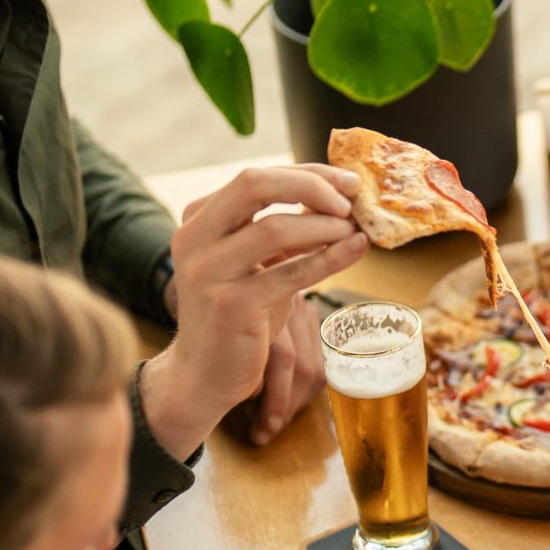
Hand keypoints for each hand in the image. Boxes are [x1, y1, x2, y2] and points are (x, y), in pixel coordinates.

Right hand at [144, 165, 366, 455]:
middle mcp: (194, 238)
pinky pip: (290, 274)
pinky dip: (328, 259)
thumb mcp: (255, 264)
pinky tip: (355, 251)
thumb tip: (339, 201)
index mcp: (198, 220)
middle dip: (311, 186)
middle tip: (351, 200)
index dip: (306, 174)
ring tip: (355, 231)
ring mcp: (208, 271)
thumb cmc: (239, 316)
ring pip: (275, 227)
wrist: (204, 375)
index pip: (255, 177)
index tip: (347, 182)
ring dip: (325, 226)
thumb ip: (282, 231)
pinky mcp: (230, 305)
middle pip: (254, 185)